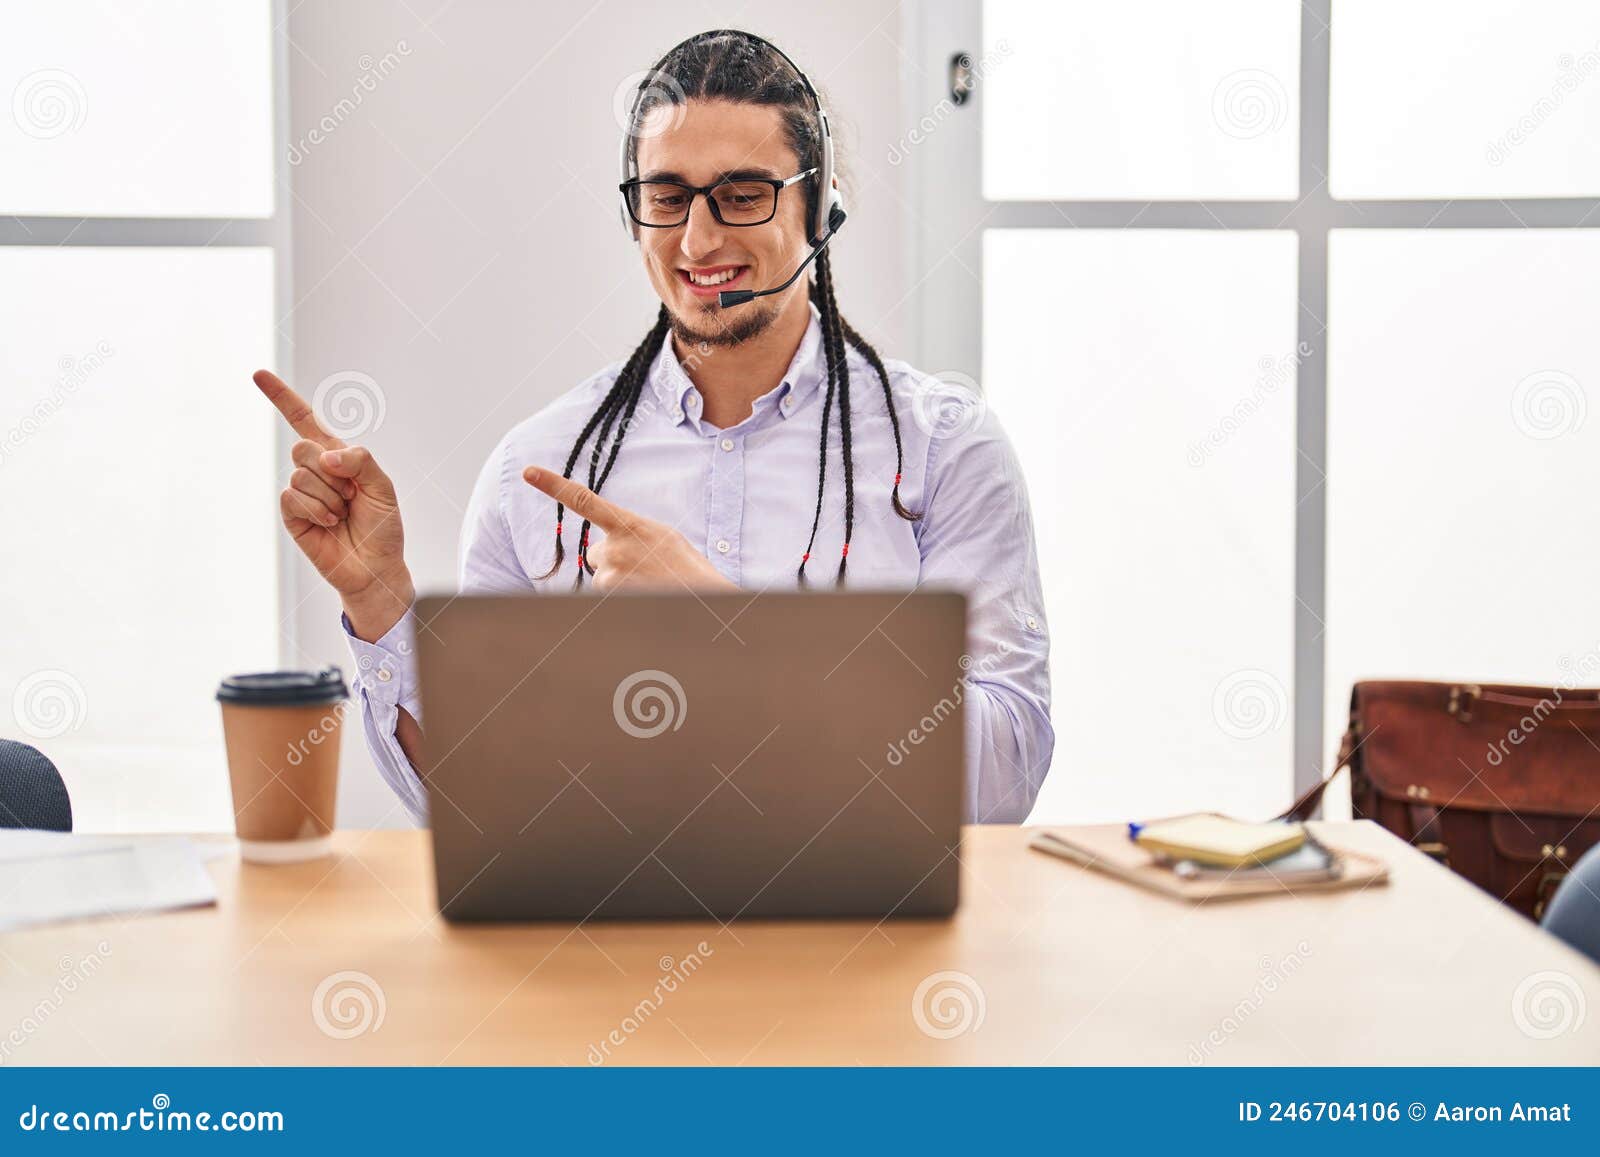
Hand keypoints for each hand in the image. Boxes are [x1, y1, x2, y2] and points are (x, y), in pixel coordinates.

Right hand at [254, 370, 414, 638]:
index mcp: (337, 456)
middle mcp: (315, 470)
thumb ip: (360, 459)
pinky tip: (331, 523)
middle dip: (332, 471)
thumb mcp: (382, 486)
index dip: (281, 397)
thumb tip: (324, 456)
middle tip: (350, 494)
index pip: (304, 420)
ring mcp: (300, 492)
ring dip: (330, 496)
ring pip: (300, 474)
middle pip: (302, 446)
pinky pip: (292, 497)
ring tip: (343, 513)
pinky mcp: (291, 514)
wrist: (375, 566)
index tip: (258, 374)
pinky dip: (317, 510)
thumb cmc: (382, 526)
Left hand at [523, 466, 735, 592]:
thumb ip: (629, 534)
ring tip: (649, 582)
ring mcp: (610, 574)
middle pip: (597, 554)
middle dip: (614, 560)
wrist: (702, 594)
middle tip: (644, 567)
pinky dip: (621, 594)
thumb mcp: (659, 537)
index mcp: (629, 524)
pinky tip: (644, 592)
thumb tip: (601, 552)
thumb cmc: (685, 566)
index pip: (583, 500)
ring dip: (620, 580)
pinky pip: (605, 594)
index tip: (528, 472)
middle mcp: (614, 548)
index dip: (553, 485)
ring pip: (602, 577)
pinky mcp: (610, 596)